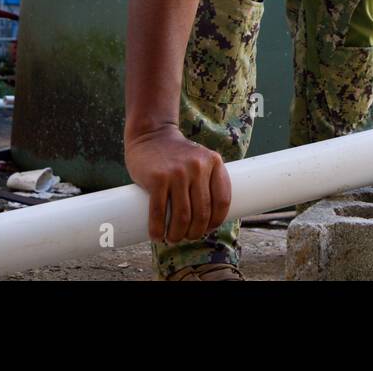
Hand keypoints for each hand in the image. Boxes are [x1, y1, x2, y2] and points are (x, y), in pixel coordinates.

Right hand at [125, 125, 230, 243]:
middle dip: (195, 232)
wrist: (151, 134)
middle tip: (187, 237)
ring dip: (177, 235)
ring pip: (182, 216)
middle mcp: (198, 167)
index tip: (207, 229)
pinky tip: (156, 236)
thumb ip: (207, 180)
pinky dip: (157, 229)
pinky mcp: (157, 178)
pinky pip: (159, 212)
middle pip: (202, 212)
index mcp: (214, 162)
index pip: (222, 200)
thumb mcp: (199, 160)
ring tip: (172, 239)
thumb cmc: (176, 154)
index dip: (216, 221)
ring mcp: (177, 172)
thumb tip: (210, 219)